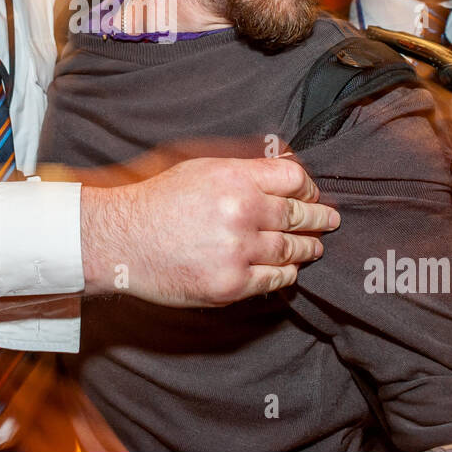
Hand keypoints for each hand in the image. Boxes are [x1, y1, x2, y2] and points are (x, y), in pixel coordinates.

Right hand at [80, 157, 339, 306]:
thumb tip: (285, 172)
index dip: (308, 187)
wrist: (121, 240)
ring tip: (314, 246)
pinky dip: (287, 272)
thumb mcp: (200, 168)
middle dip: (320, 217)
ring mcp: (238, 250)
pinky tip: (289, 268)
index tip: (311, 194)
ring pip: (292, 249)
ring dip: (308, 247)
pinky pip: (276, 278)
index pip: (294, 179)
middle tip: (330, 220)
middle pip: (300, 214)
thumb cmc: (158, 201)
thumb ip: (244, 170)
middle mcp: (242, 211)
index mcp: (235, 177)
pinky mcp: (232, 284)